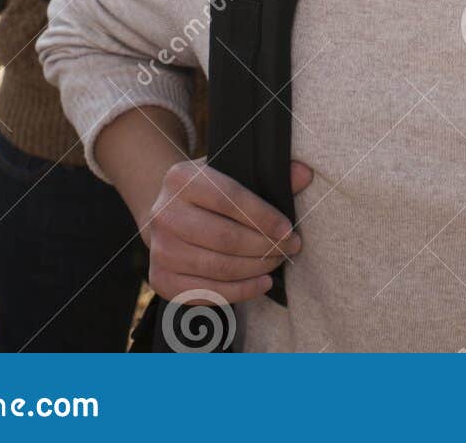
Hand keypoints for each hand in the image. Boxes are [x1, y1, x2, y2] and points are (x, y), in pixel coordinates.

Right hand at [146, 158, 312, 305]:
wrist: (166, 214)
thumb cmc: (206, 193)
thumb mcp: (228, 173)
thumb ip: (266, 173)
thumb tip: (305, 173)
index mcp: (181, 178)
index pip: (229, 198)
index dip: (263, 217)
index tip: (288, 229)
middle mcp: (164, 213)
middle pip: (225, 237)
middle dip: (265, 245)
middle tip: (290, 247)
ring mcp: (160, 249)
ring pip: (219, 266)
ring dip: (256, 268)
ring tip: (277, 261)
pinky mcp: (161, 279)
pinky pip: (207, 292)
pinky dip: (240, 291)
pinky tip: (262, 283)